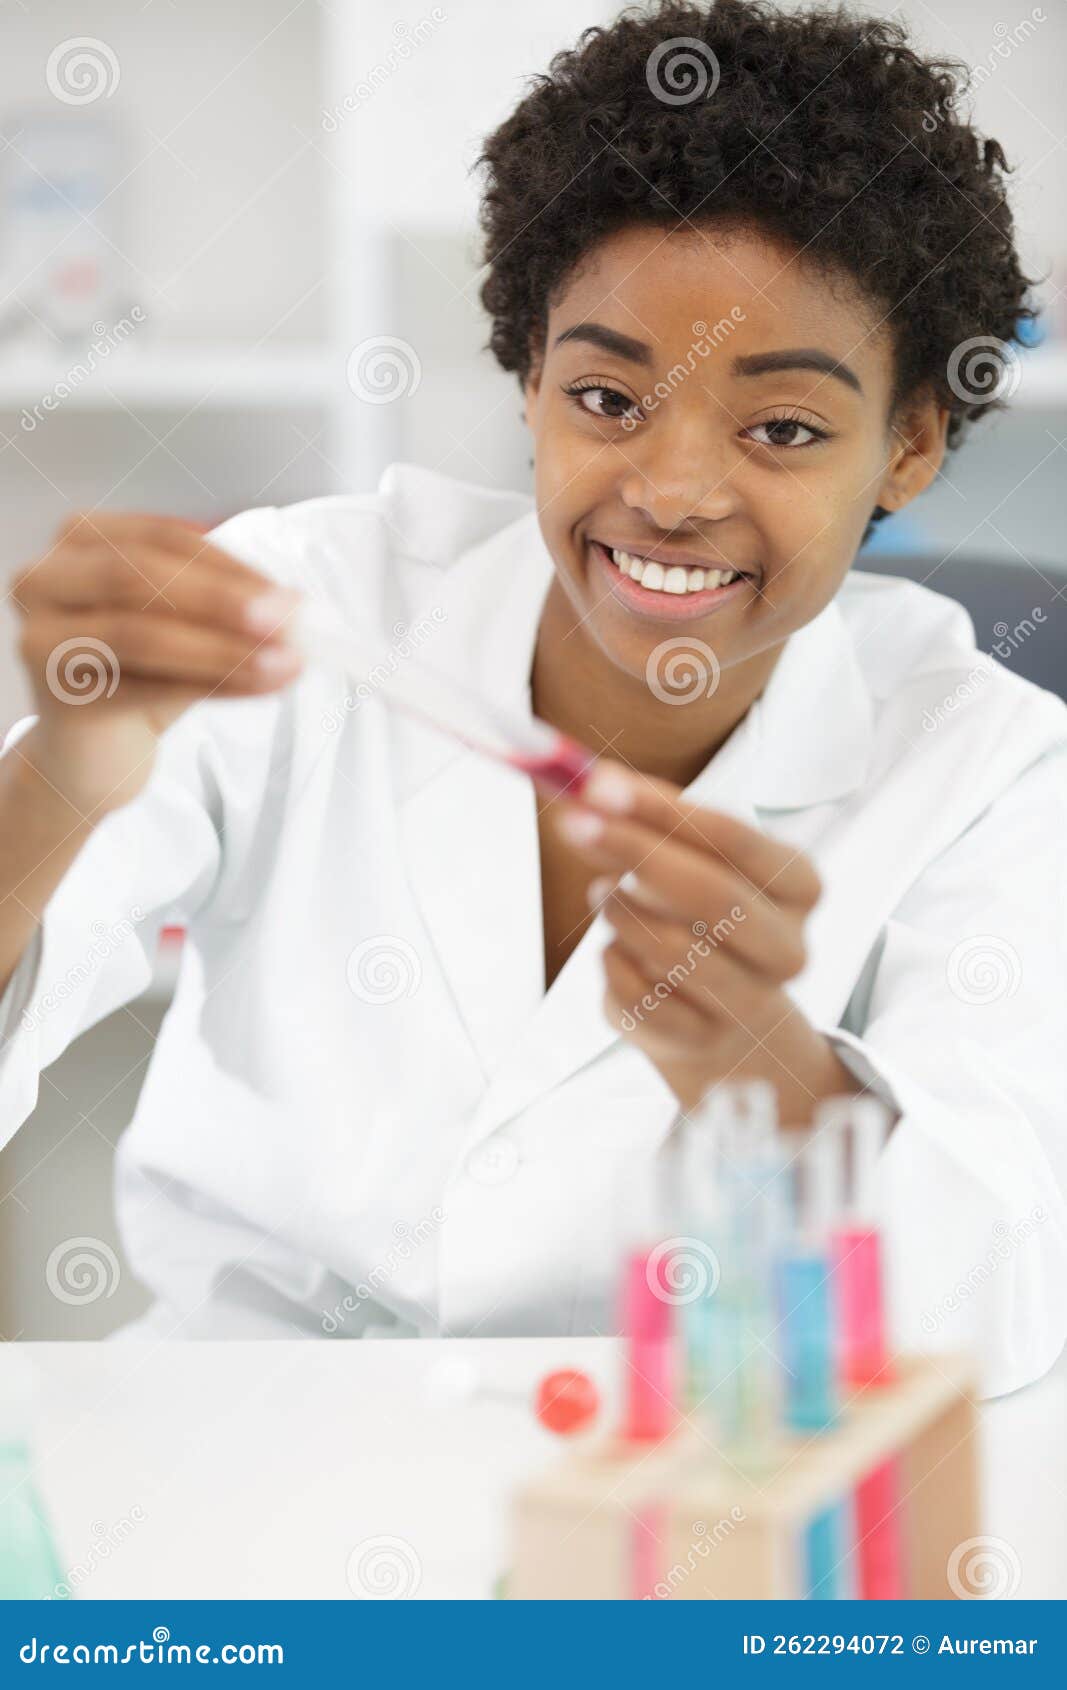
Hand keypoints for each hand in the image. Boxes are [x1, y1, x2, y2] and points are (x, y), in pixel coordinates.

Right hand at [9, 511, 303, 816]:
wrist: (91, 752)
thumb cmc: (136, 676)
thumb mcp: (182, 626)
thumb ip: (222, 607)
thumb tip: (290, 607)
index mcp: (80, 539)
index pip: (161, 538)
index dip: (229, 565)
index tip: (287, 592)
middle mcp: (46, 578)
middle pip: (141, 575)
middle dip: (224, 600)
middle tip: (287, 621)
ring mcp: (43, 636)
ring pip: (143, 633)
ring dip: (225, 648)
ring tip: (284, 661)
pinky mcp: (57, 694)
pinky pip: (145, 685)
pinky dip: (214, 684)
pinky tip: (261, 685)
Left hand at [558, 760, 860, 1120]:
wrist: (718, 1013)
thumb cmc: (698, 913)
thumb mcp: (685, 855)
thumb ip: (644, 817)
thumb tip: (583, 782)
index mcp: (799, 886)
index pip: (733, 837)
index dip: (661, 810)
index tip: (597, 785)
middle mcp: (788, 948)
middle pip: (713, 893)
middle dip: (634, 851)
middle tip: (574, 823)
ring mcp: (751, 1002)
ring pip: (673, 948)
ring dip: (621, 911)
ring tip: (604, 895)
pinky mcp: (701, 1040)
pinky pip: (639, 992)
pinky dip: (612, 962)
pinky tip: (618, 950)